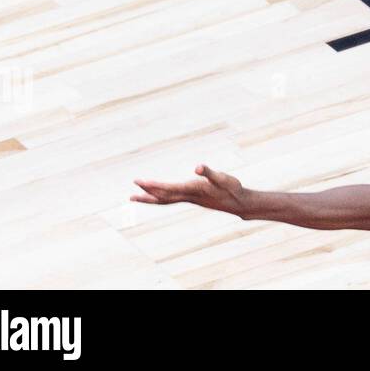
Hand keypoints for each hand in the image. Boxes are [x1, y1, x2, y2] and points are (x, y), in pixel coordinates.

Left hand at [133, 164, 249, 217]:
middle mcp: (188, 196)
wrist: (238, 203)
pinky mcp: (193, 198)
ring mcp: (190, 199)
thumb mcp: (223, 178)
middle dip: (146, 194)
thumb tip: (198, 167)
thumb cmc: (232, 189)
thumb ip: (210, 172)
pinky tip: (158, 194)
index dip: (154, 186)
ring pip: (165, 200)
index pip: (168, 189)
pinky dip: (161, 197)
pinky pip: (171, 199)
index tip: (140, 182)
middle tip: (131, 193)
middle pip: (163, 198)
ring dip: (150, 198)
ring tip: (136, 197)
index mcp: (193, 190)